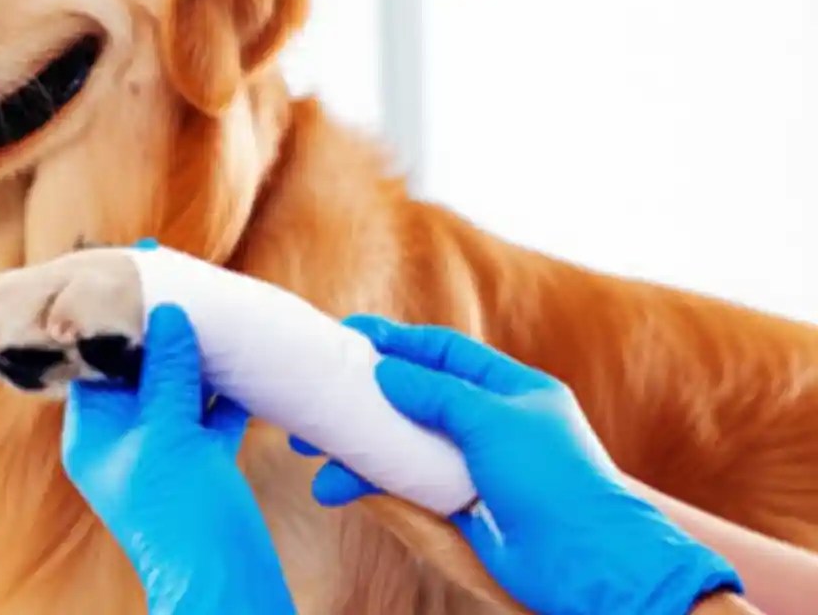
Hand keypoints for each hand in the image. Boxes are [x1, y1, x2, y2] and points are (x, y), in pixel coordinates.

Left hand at [62, 304, 294, 614]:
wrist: (226, 579)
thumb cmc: (183, 513)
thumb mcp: (168, 431)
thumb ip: (167, 371)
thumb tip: (165, 311)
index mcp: (94, 435)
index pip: (93, 366)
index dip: (111, 325)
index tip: (133, 282)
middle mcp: (124, 442)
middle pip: (136, 374)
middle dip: (160, 336)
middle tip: (181, 288)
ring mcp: (164, 454)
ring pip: (177, 392)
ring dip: (197, 358)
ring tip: (216, 315)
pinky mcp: (202, 466)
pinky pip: (210, 416)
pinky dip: (225, 391)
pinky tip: (244, 364)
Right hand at [291, 315, 741, 614]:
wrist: (584, 561)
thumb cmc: (551, 480)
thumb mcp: (492, 420)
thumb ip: (437, 392)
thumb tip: (387, 370)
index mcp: (512, 389)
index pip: (446, 352)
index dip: (399, 341)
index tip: (351, 333)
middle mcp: (491, 423)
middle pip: (416, 397)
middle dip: (366, 397)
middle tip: (319, 396)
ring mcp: (474, 466)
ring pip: (403, 445)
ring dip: (357, 447)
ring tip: (311, 453)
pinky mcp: (459, 505)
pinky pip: (405, 484)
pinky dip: (370, 483)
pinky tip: (338, 487)